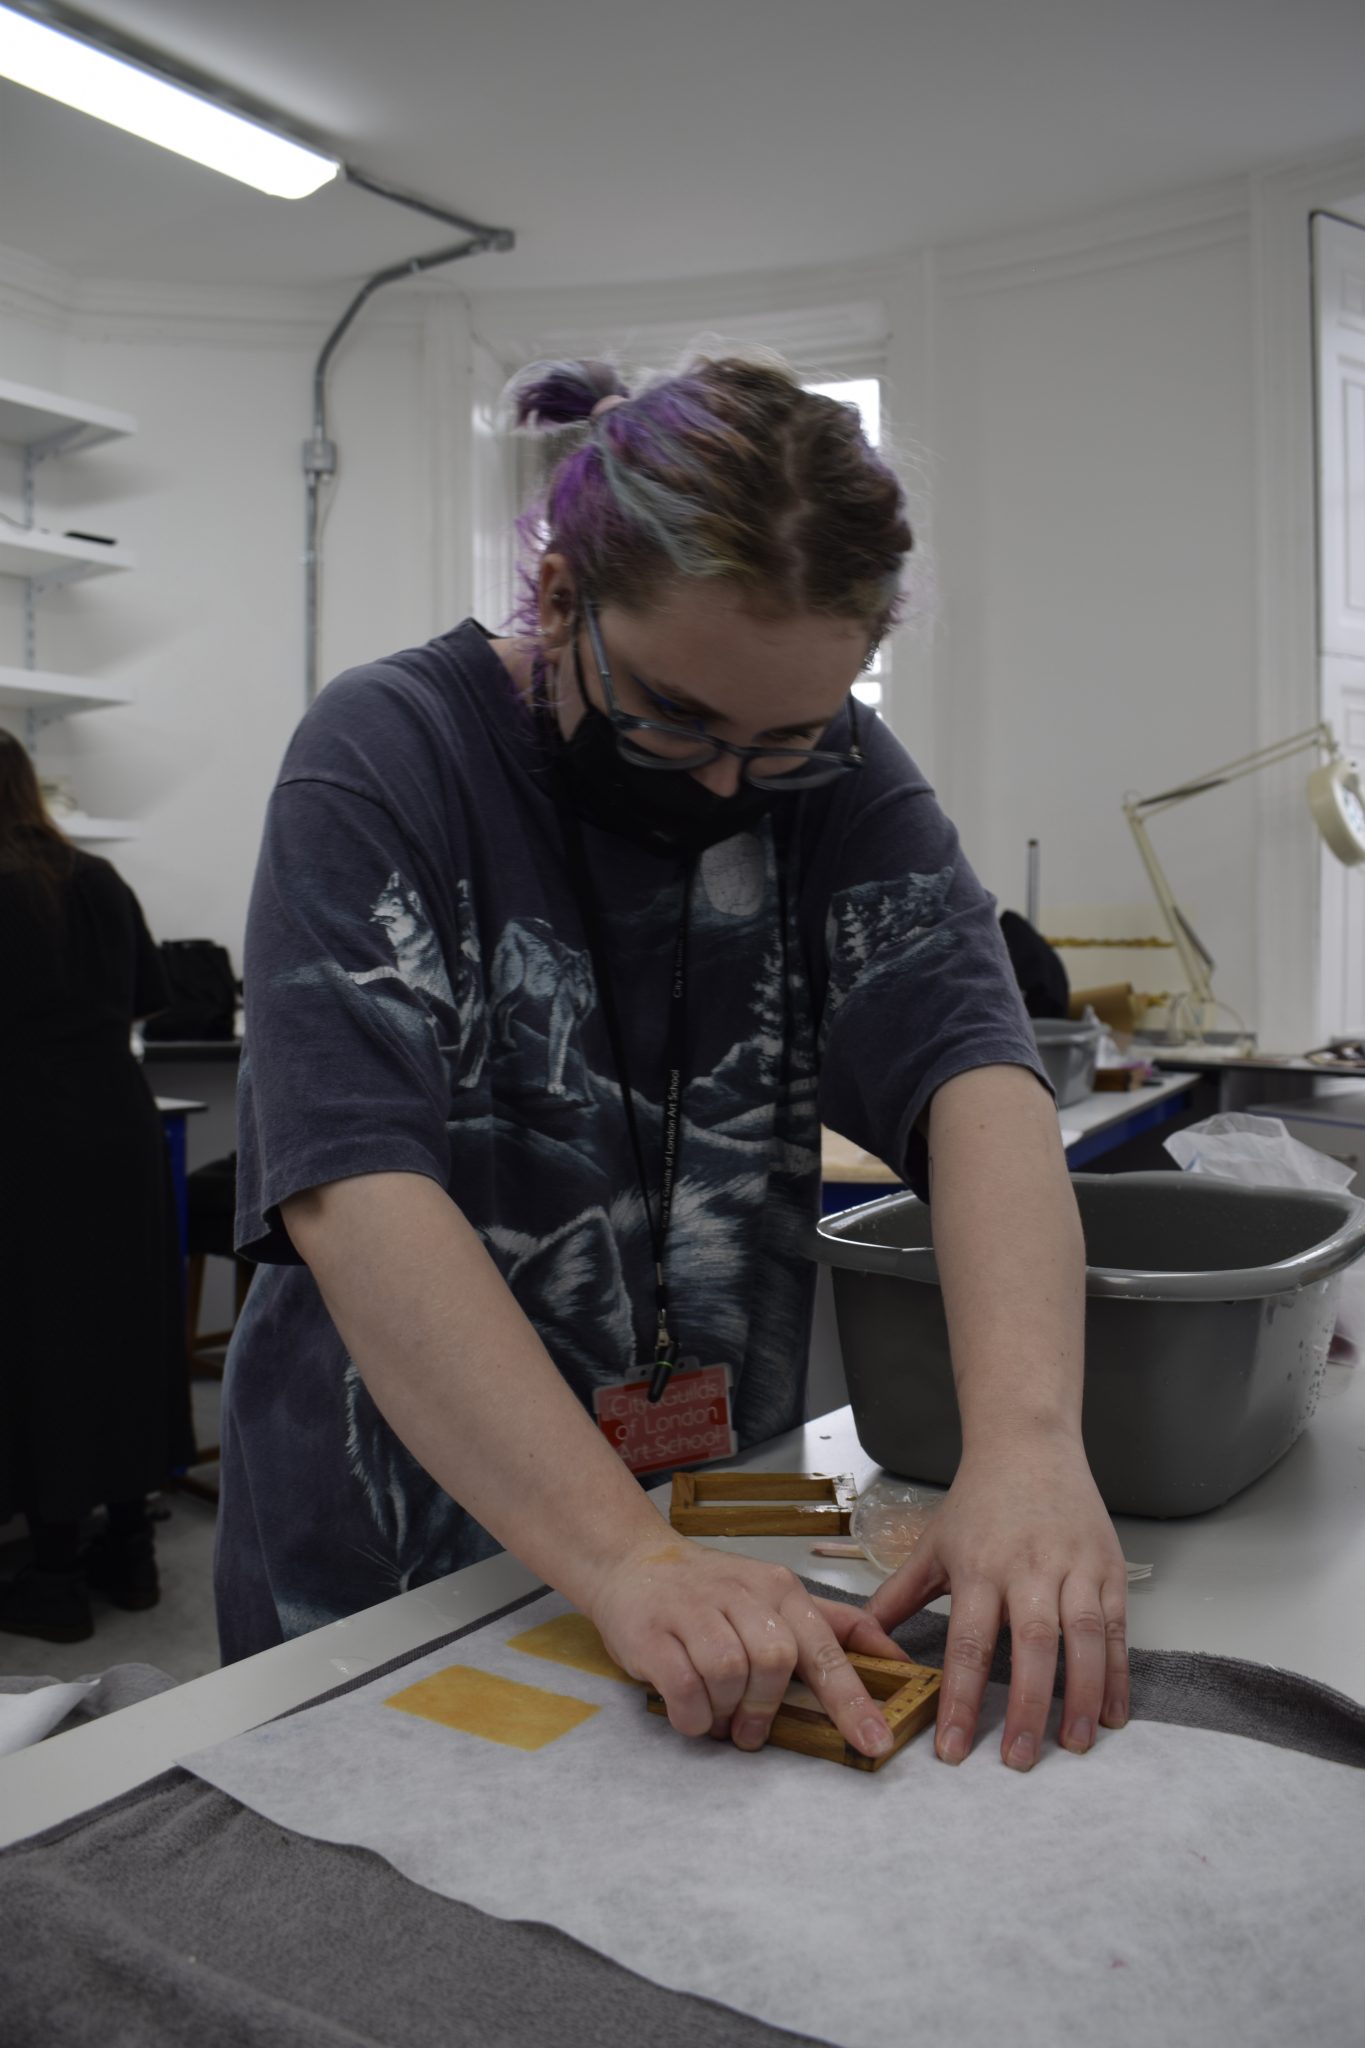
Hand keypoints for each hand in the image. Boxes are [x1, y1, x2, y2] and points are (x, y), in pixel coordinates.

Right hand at [588, 1538, 908, 1758]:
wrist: (631, 1562)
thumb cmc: (709, 1590)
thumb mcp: (775, 1596)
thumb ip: (833, 1625)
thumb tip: (894, 1657)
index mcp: (779, 1589)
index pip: (824, 1647)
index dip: (851, 1698)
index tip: (875, 1742)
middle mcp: (740, 1594)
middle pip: (775, 1661)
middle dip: (766, 1708)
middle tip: (751, 1730)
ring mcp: (693, 1610)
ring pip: (729, 1673)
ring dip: (727, 1713)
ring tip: (717, 1717)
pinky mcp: (652, 1634)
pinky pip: (684, 1687)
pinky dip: (693, 1716)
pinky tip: (691, 1713)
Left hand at [864, 1427, 1128, 1769]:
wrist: (1028, 1443)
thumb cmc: (978, 1500)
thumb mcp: (932, 1543)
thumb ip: (898, 1595)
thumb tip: (859, 1637)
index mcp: (978, 1567)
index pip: (968, 1643)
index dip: (962, 1700)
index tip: (954, 1751)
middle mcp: (1027, 1568)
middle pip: (1031, 1644)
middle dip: (1028, 1708)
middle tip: (1021, 1762)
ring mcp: (1073, 1566)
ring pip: (1083, 1636)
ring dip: (1081, 1694)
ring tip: (1075, 1745)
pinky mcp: (1107, 1566)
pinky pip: (1117, 1626)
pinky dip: (1117, 1671)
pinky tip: (1112, 1712)